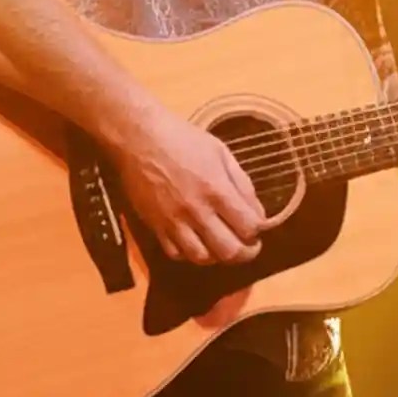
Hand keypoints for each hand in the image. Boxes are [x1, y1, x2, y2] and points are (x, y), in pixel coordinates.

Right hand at [108, 108, 273, 265]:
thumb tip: (258, 214)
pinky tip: (196, 242)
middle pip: (228, 251)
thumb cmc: (183, 140)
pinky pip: (175, 253)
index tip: (257, 227)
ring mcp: (174, 221)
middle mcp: (196, 210)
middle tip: (247, 246)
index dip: (258, 232)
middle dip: (244, 253)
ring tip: (221, 245)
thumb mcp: (221, 153)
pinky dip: (190, 254)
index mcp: (216, 189)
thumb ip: (242, 184)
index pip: (248, 227)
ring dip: (217, 256)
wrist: (139, 138)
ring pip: (201, 258)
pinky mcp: (155, 226)